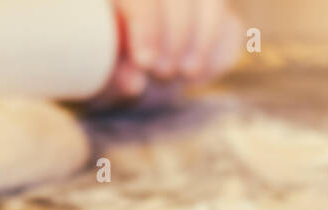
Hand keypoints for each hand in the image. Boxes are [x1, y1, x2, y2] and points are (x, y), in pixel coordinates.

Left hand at [93, 0, 242, 107]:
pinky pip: (230, 29)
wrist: (121, 69)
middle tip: (162, 72)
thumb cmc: (100, 64)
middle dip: (176, 36)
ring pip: (213, 5)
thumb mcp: (96, 70)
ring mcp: (194, 1)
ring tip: (184, 73)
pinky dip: (218, 53)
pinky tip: (197, 74)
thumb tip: (134, 83)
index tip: (145, 62)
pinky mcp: (215, 17)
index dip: (147, 27)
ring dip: (202, 42)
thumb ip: (111, 72)